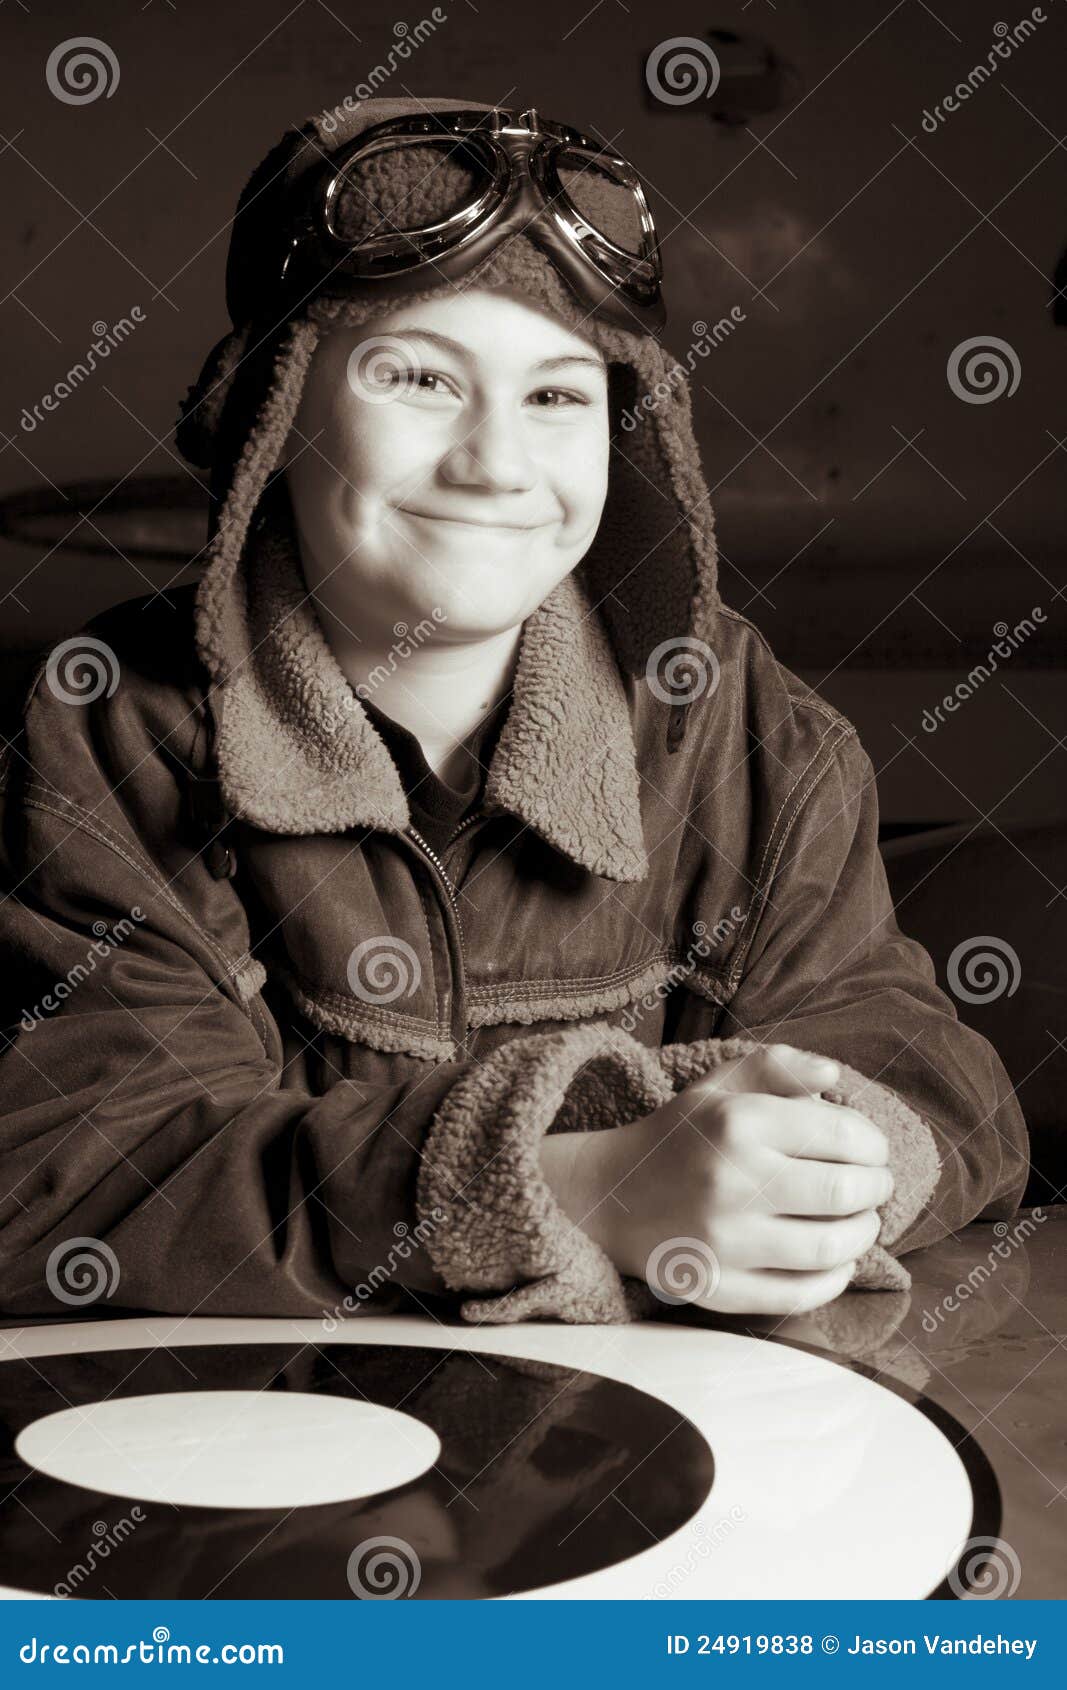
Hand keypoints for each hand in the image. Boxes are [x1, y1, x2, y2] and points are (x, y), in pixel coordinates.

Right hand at [542, 1042, 892, 1315]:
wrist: (611, 1197)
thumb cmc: (680, 1137)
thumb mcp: (721, 1086)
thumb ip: (779, 1067)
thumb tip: (835, 1076)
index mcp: (737, 1122)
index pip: (844, 1135)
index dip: (874, 1145)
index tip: (873, 1150)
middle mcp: (730, 1181)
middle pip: (845, 1193)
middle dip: (876, 1188)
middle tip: (875, 1185)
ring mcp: (722, 1241)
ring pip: (831, 1248)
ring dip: (863, 1233)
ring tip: (862, 1221)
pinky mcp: (717, 1288)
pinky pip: (800, 1293)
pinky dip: (835, 1278)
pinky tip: (838, 1260)